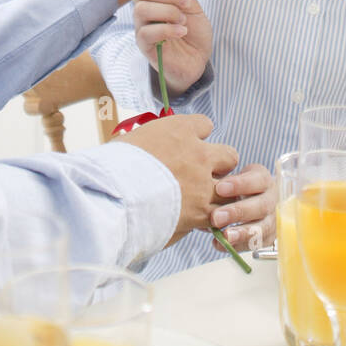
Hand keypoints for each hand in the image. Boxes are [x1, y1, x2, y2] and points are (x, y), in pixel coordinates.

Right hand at [113, 114, 238, 245]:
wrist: (115, 196)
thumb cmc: (113, 166)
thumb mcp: (129, 141)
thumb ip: (148, 143)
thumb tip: (147, 149)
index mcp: (179, 130)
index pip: (205, 125)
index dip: (199, 136)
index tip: (189, 146)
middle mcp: (198, 153)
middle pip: (228, 154)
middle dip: (219, 164)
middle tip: (203, 175)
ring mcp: (203, 183)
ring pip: (232, 186)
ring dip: (221, 192)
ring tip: (204, 201)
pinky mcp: (201, 211)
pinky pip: (220, 213)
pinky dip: (213, 217)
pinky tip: (201, 221)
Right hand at [132, 0, 211, 95]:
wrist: (198, 59)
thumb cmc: (193, 31)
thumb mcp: (190, 3)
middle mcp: (143, 8)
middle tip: (185, 2)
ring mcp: (142, 27)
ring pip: (142, 9)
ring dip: (168, 11)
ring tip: (183, 19)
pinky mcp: (145, 45)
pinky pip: (147, 32)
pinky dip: (168, 29)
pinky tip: (181, 31)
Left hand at [209, 164, 276, 252]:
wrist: (249, 201)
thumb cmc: (236, 188)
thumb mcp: (231, 178)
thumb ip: (223, 183)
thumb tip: (202, 186)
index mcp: (263, 180)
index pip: (258, 180)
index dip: (240, 185)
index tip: (219, 188)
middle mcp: (271, 200)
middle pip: (261, 206)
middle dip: (238, 212)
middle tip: (216, 217)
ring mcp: (271, 219)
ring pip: (263, 228)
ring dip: (242, 233)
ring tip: (224, 236)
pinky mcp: (267, 237)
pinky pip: (256, 244)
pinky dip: (238, 246)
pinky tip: (222, 244)